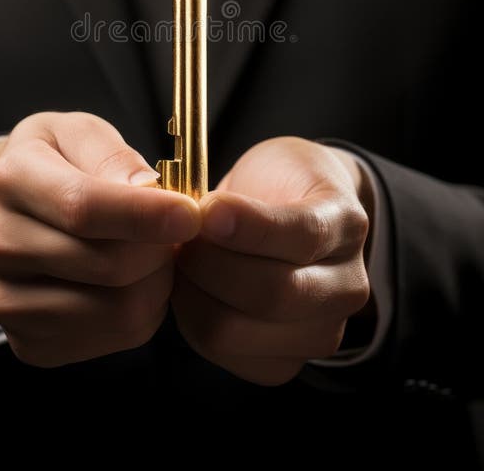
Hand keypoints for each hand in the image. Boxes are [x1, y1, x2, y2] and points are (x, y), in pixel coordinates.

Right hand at [0, 112, 199, 365]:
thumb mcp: (84, 132)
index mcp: (11, 178)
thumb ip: (114, 155)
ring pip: (117, 310)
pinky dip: (142, 313)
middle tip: (173, 231)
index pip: (83, 207)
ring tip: (153, 255)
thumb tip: (146, 189)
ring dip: (156, 282)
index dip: (146, 215)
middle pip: (107, 265)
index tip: (191, 214)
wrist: (21, 207)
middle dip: (160, 249)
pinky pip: (112, 339)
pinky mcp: (28, 341)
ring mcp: (5, 299)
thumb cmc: (64, 161)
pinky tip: (133, 284)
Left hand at [172, 137, 370, 384]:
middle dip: (209, 263)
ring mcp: (324, 331)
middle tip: (180, 236)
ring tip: (181, 262)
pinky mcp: (289, 363)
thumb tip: (193, 221)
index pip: (302, 236)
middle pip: (272, 294)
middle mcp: (348, 286)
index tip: (207, 208)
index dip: (248, 226)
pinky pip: (226, 354)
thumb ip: (238, 196)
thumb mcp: (268, 165)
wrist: (295, 211)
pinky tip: (191, 289)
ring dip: (193, 294)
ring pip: (238, 331)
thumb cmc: (273, 182)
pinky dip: (193, 320)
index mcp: (347, 224)